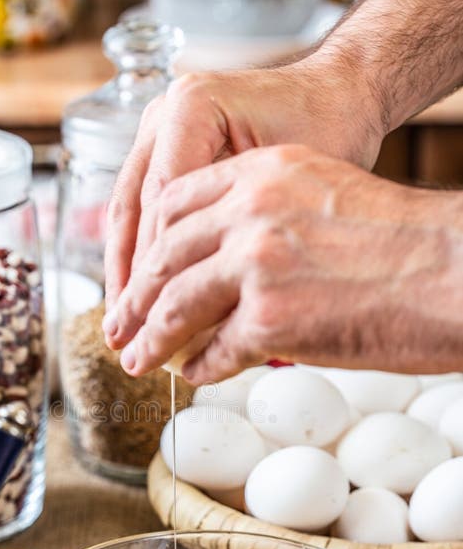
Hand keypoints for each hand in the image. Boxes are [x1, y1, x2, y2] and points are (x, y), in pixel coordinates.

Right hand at [103, 59, 383, 309]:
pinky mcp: (164, 147)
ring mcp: (159, 127)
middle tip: (122, 330)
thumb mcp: (289, 185)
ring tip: (120, 321)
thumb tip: (205, 303)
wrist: (338, 95)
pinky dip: (139, 251)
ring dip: (123, 269)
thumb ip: (241, 231)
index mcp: (192, 108)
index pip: (162, 204)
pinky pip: (142, 205)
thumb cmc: (330, 130)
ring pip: (127, 209)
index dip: (154, 269)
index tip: (153, 320)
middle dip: (128, 277)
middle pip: (133, 207)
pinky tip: (140, 294)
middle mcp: (165, 112)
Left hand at [104, 144, 462, 382]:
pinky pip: (215, 349)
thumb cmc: (405, 242)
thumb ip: (269, 217)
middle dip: (135, 295)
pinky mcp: (270, 318)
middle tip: (119, 323)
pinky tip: (195, 374)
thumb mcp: (326, 198)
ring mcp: (257, 264)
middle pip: (164, 255)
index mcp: (264, 174)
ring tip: (134, 358)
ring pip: (176, 304)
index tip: (138, 269)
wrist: (453, 271)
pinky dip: (200, 367)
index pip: (177, 202)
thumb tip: (229, 260)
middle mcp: (252, 210)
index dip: (148, 243)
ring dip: (151, 337)